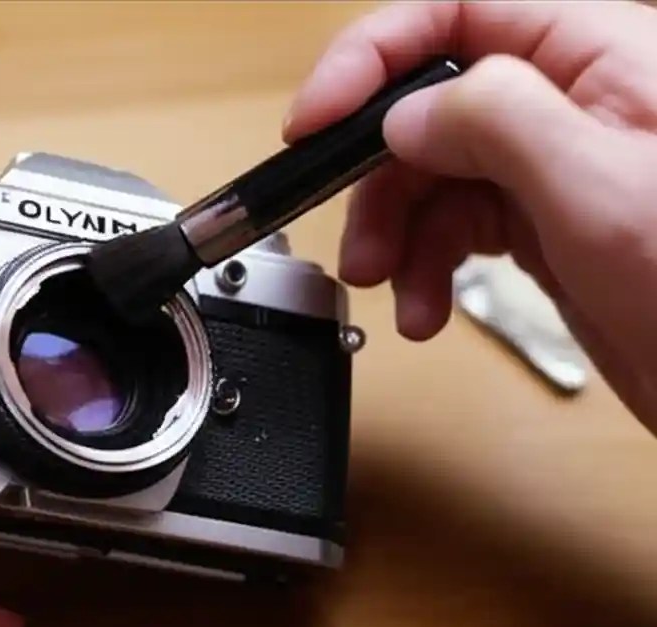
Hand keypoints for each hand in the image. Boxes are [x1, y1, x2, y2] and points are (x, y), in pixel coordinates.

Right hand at [284, 0, 656, 432]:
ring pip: (431, 172)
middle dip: (377, 170)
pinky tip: (424, 308)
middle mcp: (571, 100)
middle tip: (355, 233)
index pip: (457, 12)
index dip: (373, 54)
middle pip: (429, 102)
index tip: (316, 115)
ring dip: (392, 230)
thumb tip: (406, 111)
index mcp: (598, 54)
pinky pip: (454, 227)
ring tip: (386, 284)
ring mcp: (555, 165)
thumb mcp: (596, 190)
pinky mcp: (545, 225)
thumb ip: (493, 122)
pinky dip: (423, 267)